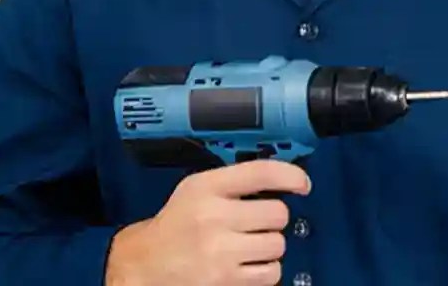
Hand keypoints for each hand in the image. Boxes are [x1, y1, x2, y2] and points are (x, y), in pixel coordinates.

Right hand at [105, 159, 311, 285]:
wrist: (145, 265)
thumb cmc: (174, 228)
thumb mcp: (195, 191)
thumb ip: (232, 183)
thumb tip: (281, 179)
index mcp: (206, 188)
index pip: (260, 172)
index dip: (290, 175)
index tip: (302, 183)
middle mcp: (213, 216)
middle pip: (277, 213)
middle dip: (273, 219)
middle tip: (258, 224)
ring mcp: (220, 250)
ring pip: (277, 244)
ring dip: (270, 246)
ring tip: (248, 246)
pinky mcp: (226, 279)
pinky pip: (271, 272)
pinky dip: (266, 271)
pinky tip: (247, 265)